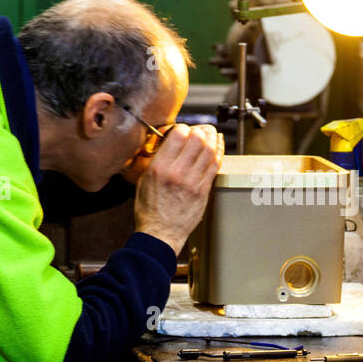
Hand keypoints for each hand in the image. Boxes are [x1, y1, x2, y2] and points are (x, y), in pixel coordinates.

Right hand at [134, 124, 223, 254]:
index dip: (183, 128)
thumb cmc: (150, 210)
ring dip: (212, 138)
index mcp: (160, 168)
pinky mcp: (204, 190)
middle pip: (197, 140)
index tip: (183, 130)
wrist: (160, 233)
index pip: (179, 135)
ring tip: (210, 133)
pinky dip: (219, 151)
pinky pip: (215, 165)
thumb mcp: (144, 180)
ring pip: (209, 150)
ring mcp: (193, 181)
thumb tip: (168, 146)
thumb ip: (157, 161)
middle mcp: (177, 172)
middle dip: (200, 130)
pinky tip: (218, 145)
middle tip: (200, 130)